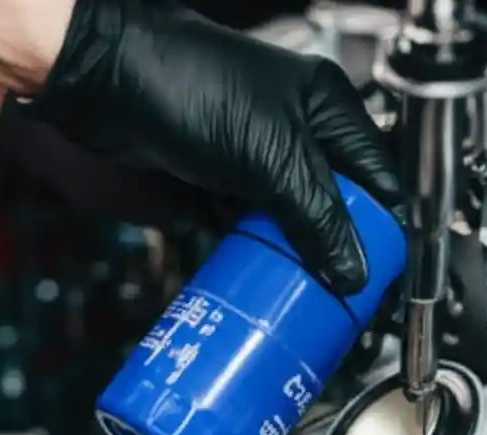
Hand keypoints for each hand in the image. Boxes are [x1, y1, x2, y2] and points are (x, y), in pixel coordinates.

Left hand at [26, 0, 399, 293]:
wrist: (104, 84)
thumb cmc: (189, 87)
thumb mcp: (274, 160)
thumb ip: (319, 218)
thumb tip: (352, 269)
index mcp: (326, 108)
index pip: (375, 177)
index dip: (381, 228)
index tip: (380, 276)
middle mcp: (292, 130)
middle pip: (332, 205)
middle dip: (335, 251)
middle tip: (341, 295)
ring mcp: (250, 156)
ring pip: (287, 221)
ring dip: (292, 258)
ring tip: (303, 298)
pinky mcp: (210, 180)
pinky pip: (243, 228)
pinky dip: (251, 254)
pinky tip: (259, 281)